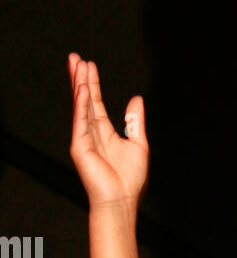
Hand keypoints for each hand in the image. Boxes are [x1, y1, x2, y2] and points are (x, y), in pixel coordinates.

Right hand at [68, 54, 148, 209]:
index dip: (93, 83)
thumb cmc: (130, 179)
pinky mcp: (80, 147)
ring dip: (80, 85)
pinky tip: (82, 89)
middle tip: (75, 57)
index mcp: (104, 132)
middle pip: (85, 100)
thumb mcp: (139, 143)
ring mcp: (84, 139)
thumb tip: (136, 99)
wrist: (122, 200)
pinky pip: (80, 121)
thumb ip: (135, 121)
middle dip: (81, 79)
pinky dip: (81, 105)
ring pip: (81, 106)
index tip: (89, 65)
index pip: (96, 102)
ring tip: (77, 65)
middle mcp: (91, 133)